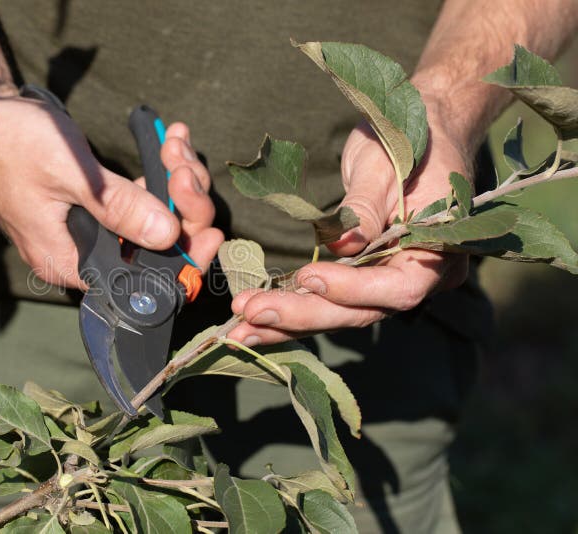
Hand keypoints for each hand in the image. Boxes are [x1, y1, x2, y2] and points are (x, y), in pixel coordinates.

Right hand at [0, 90, 223, 288]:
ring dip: (174, 183)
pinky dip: (157, 173)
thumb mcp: (70, 175)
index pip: (142, 281)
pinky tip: (168, 141)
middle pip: (153, 249)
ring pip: (151, 221)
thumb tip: (169, 235)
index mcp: (72, 263)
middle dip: (182, 207)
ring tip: (176, 142)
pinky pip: (138, 199)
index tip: (211, 229)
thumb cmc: (11, 144)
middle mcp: (84, 255)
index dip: (183, 259)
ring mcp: (91, 230)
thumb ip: (118, 207)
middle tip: (185, 161)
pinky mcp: (95, 206)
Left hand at [228, 115, 470, 345]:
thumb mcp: (385, 167)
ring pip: (339, 314)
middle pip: (361, 310)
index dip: (351, 289)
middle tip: (252, 313)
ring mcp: (389, 283)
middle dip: (304, 314)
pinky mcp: (363, 280)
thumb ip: (365, 208)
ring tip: (241, 328)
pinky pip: (329, 301)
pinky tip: (253, 320)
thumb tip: (340, 245)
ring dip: (288, 321)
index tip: (307, 277)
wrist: (423, 135)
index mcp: (439, 253)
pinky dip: (292, 309)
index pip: (397, 287)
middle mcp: (418, 278)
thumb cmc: (409, 143)